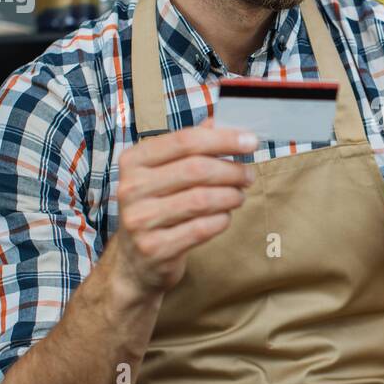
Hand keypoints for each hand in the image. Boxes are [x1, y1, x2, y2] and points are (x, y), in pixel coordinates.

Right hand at [111, 122, 257, 298]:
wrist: (134, 262)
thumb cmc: (156, 208)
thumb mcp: (162, 173)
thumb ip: (187, 147)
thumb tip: (218, 121)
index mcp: (134, 161)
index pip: (185, 140)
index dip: (223, 139)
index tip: (251, 142)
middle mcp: (132, 188)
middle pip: (196, 169)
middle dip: (231, 170)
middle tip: (248, 175)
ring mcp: (140, 219)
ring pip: (201, 199)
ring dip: (230, 196)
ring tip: (238, 196)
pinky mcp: (155, 247)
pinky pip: (201, 228)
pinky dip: (221, 220)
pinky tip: (224, 217)